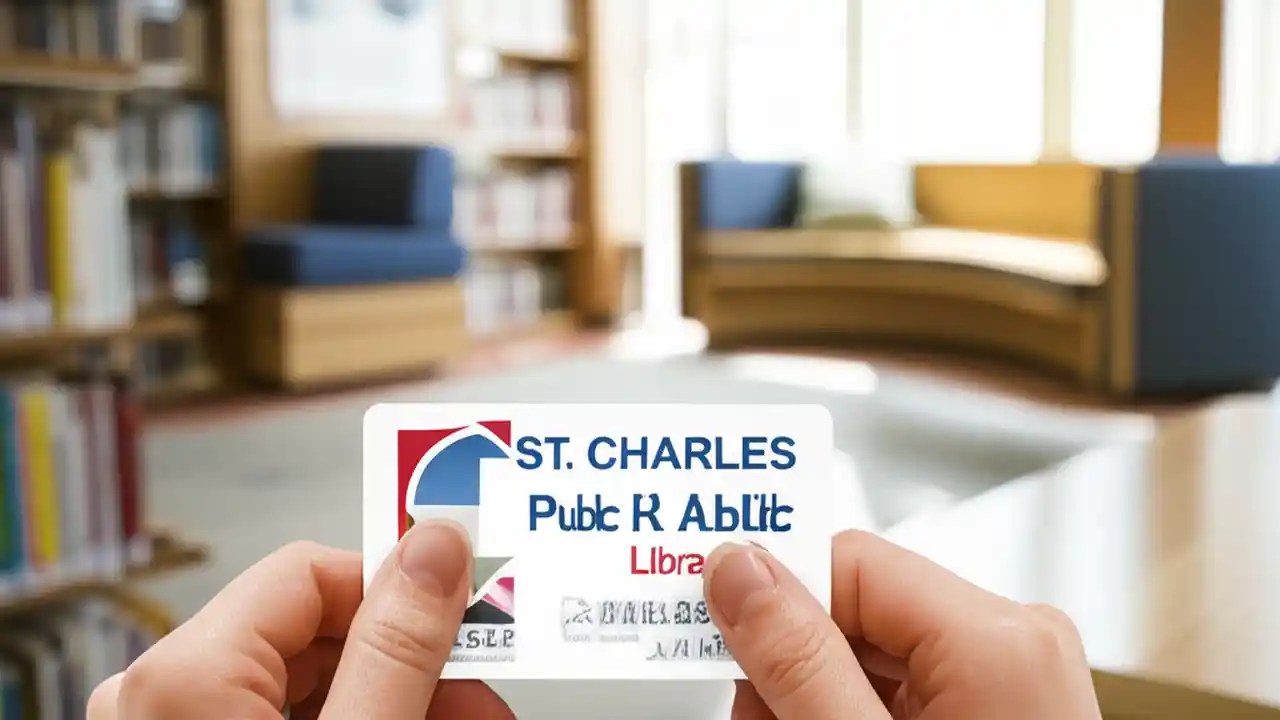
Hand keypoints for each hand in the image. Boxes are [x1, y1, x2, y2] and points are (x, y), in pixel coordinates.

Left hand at [88, 521, 512, 719]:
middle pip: (318, 632)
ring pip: (311, 683)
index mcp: (185, 675)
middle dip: (416, 657)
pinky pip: (287, 718)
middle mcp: (163, 696)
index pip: (312, 572)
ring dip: (401, 694)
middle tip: (485, 685)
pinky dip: (358, 719)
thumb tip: (437, 544)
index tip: (474, 607)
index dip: (403, 588)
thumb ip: (397, 647)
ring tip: (470, 717)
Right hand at [703, 531, 1101, 718]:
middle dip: (788, 665)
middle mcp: (1015, 644)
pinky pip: (902, 690)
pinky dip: (846, 717)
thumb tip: (740, 572)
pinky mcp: (998, 711)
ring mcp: (1013, 681)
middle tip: (752, 719)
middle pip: (856, 610)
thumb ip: (798, 661)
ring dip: (809, 698)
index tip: (714, 632)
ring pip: (870, 654)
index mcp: (997, 640)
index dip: (775, 596)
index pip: (850, 562)